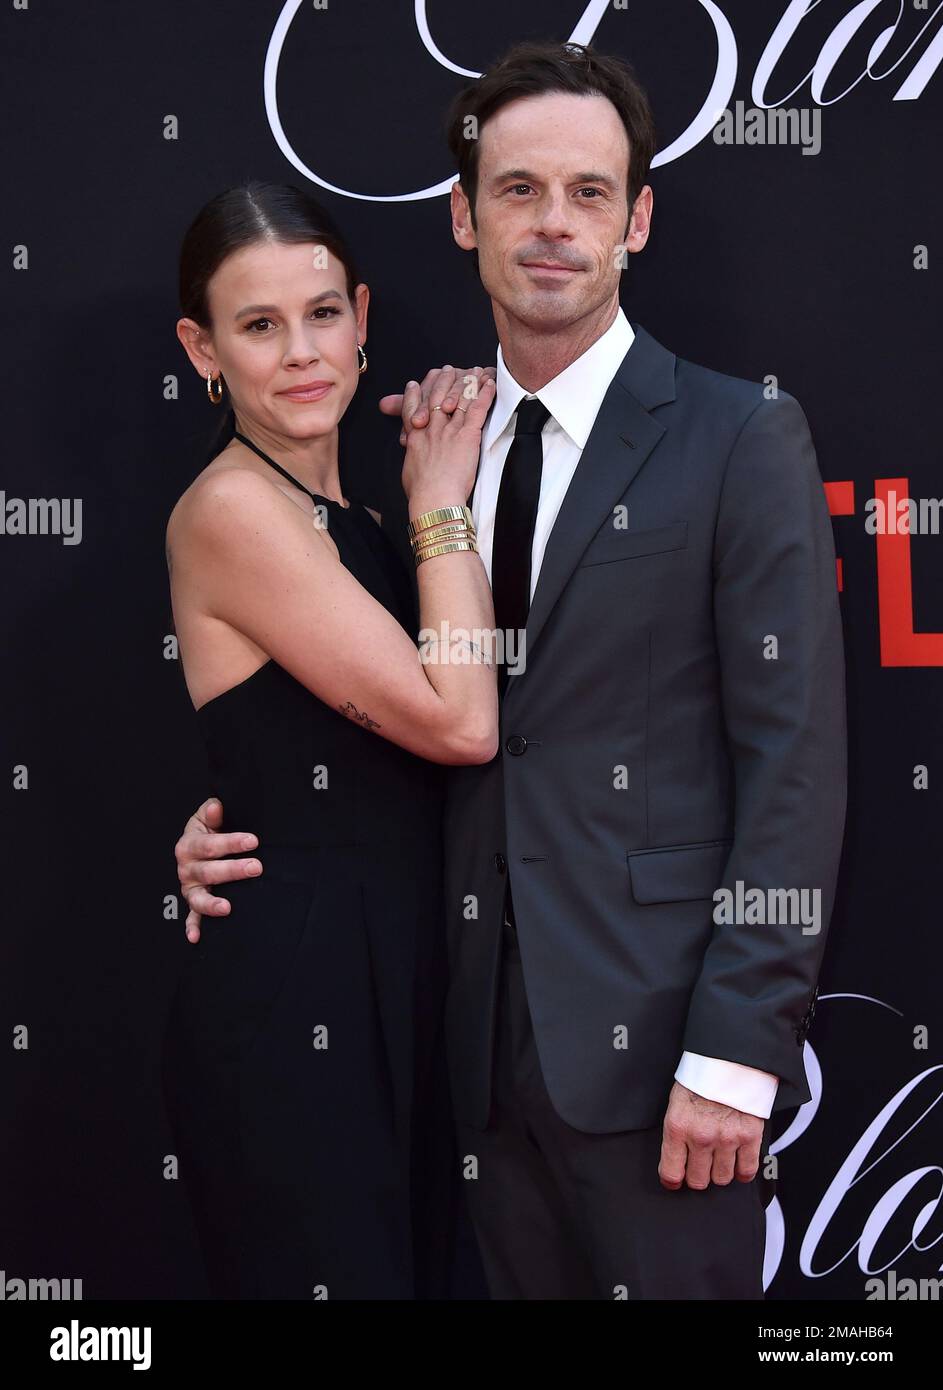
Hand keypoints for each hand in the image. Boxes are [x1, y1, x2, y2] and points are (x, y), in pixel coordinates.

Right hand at [174, 797, 262, 942]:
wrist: (198, 847)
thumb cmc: (208, 831)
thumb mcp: (208, 818)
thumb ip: (212, 812)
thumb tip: (216, 806)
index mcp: (189, 844)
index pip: (210, 844)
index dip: (231, 842)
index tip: (253, 841)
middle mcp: (186, 868)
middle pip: (208, 871)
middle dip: (232, 870)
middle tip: (256, 867)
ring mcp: (189, 888)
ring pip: (198, 897)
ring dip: (212, 903)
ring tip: (227, 907)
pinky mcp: (193, 903)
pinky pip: (192, 917)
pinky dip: (192, 928)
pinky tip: (196, 938)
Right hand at [401, 374, 495, 510]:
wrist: (433, 499)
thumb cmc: (421, 491)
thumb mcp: (408, 469)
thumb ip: (411, 455)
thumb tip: (411, 453)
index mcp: (415, 436)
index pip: (413, 405)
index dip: (415, 392)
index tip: (415, 383)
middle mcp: (431, 427)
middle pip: (436, 394)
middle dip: (443, 379)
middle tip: (449, 369)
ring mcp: (449, 429)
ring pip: (459, 397)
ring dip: (469, 381)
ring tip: (474, 370)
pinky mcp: (468, 435)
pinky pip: (478, 409)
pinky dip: (485, 394)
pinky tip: (490, 383)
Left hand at [658, 1082, 764, 1190]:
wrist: (728, 1060)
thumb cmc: (701, 1079)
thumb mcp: (676, 1103)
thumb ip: (677, 1131)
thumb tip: (675, 1159)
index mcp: (678, 1127)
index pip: (672, 1172)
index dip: (673, 1180)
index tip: (675, 1179)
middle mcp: (701, 1137)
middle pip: (698, 1181)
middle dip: (697, 1176)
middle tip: (699, 1166)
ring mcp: (727, 1139)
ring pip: (722, 1179)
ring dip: (720, 1172)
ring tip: (719, 1159)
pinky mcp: (749, 1137)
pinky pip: (747, 1170)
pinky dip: (743, 1171)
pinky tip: (738, 1163)